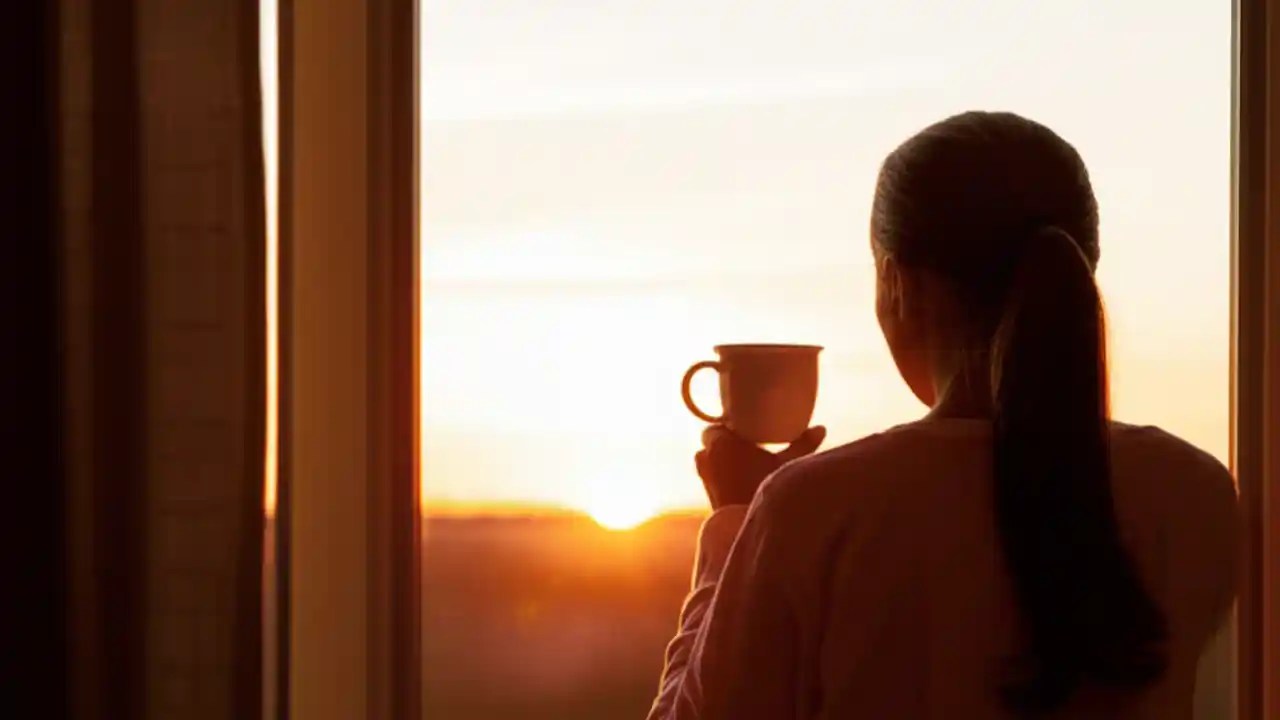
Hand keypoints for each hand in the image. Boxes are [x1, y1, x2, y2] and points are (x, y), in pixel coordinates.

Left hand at [695, 425, 826, 508]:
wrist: (749, 528)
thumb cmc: (767, 488)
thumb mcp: (788, 464)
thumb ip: (803, 444)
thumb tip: (821, 428)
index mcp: (718, 441)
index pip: (719, 424)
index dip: (733, 426)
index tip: (749, 429)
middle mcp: (705, 456)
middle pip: (715, 442)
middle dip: (730, 442)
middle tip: (752, 445)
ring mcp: (704, 477)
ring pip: (713, 461)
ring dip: (726, 460)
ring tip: (748, 463)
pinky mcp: (708, 495)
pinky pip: (713, 478)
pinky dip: (724, 476)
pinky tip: (742, 480)